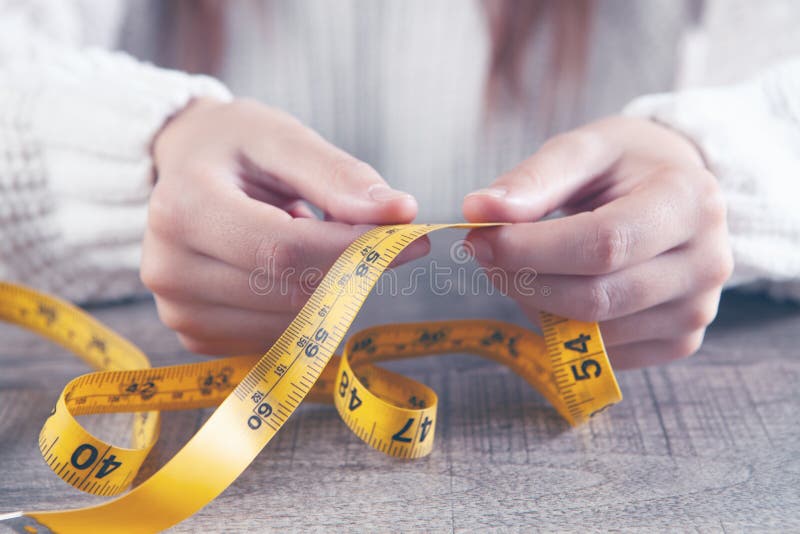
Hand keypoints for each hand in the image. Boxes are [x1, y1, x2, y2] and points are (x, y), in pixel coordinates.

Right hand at [141, 98, 422, 354]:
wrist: (182, 169)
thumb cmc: (234, 147)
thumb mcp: (281, 138)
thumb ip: (338, 175)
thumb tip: (399, 213)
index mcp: (183, 209)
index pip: (286, 251)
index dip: (357, 250)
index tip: (411, 237)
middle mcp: (169, 270)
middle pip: (292, 291)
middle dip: (349, 267)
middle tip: (373, 236)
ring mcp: (179, 312)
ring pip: (292, 321)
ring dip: (323, 286)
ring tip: (298, 236)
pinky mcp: (195, 337)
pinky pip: (278, 337)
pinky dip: (301, 306)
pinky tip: (280, 269)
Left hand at [463, 116, 732, 368]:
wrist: (679, 193)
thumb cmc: (627, 166)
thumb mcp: (584, 150)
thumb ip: (533, 180)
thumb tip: (477, 211)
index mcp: (688, 201)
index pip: (603, 244)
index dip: (532, 250)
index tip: (480, 239)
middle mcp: (707, 263)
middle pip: (596, 297)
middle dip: (524, 280)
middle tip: (485, 254)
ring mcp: (698, 310)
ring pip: (595, 332)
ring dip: (536, 306)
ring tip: (520, 267)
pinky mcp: (681, 341)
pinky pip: (604, 352)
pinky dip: (562, 329)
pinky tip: (553, 290)